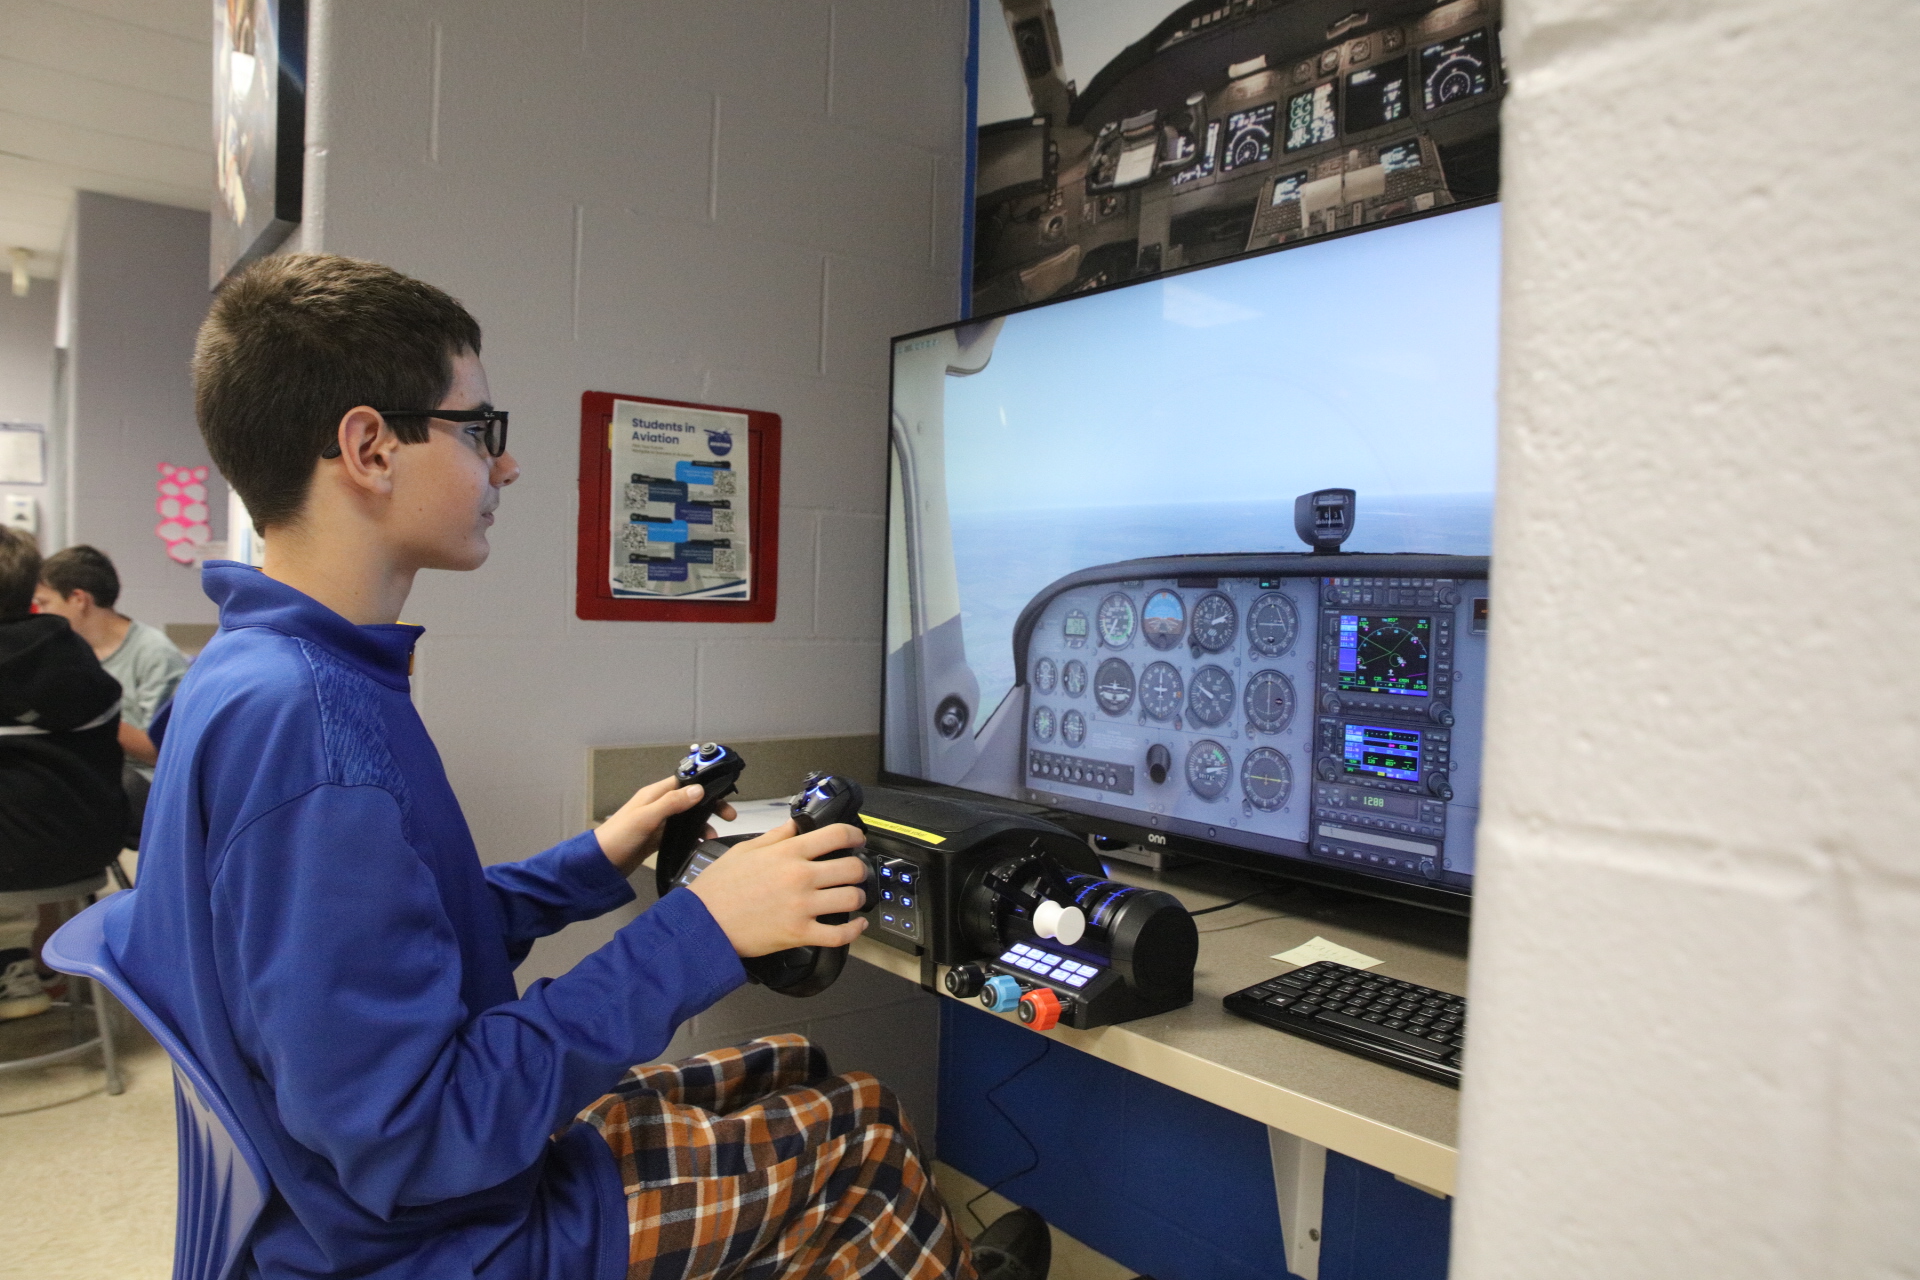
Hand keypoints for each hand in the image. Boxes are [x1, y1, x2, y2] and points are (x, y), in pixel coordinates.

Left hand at [594, 775, 736, 878]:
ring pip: (689, 817)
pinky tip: (701, 844)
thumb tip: (698, 790)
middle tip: (728, 815)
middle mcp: (658, 805)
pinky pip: (682, 833)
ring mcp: (659, 822)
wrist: (601, 864)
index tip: (723, 788)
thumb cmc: (618, 837)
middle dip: (710, 805)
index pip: (685, 781)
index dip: (705, 783)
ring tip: (714, 836)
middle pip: (691, 799)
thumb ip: (672, 803)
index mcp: (655, 794)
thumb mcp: (646, 818)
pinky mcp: (658, 837)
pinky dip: (694, 837)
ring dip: (704, 824)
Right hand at [685, 820, 869, 956]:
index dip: (854, 835)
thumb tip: (795, 825)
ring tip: (853, 897)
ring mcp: (802, 906)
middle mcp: (800, 877)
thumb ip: (775, 836)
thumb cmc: (718, 888)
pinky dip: (854, 930)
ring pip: (851, 898)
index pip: (836, 835)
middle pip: (852, 868)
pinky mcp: (799, 933)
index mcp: (788, 853)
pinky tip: (856, 925)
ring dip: (858, 897)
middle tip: (855, 872)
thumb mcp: (744, 850)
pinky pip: (839, 934)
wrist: (702, 923)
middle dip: (859, 869)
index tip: (857, 840)